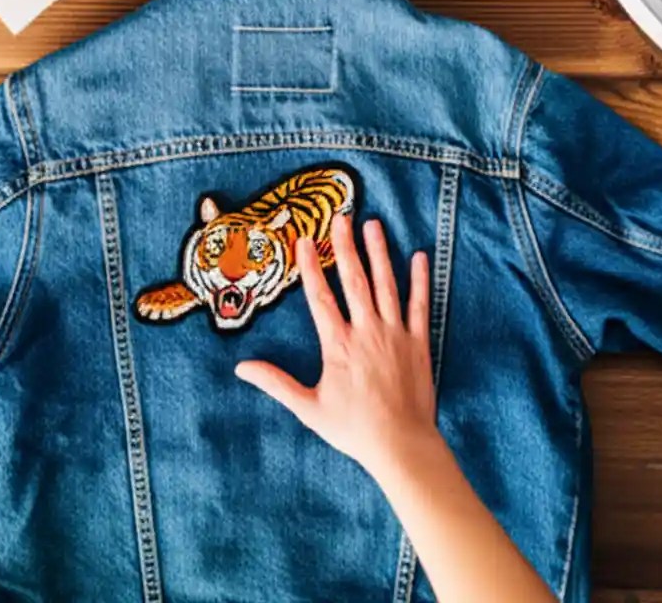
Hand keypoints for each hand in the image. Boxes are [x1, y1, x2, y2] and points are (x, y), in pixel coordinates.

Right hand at [235, 216, 438, 474]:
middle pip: (354, 280)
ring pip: (386, 285)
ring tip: (374, 225)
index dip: (310, 267)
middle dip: (345, 247)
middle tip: (340, 217)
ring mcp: (395, 334)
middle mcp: (366, 331)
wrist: (401, 444)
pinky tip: (420, 257)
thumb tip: (241, 368)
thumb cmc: (352, 429)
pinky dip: (420, 280)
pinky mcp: (418, 343)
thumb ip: (275, 383)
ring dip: (380, 253)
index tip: (303, 241)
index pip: (320, 297)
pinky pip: (419, 304)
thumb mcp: (308, 408)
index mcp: (338, 345)